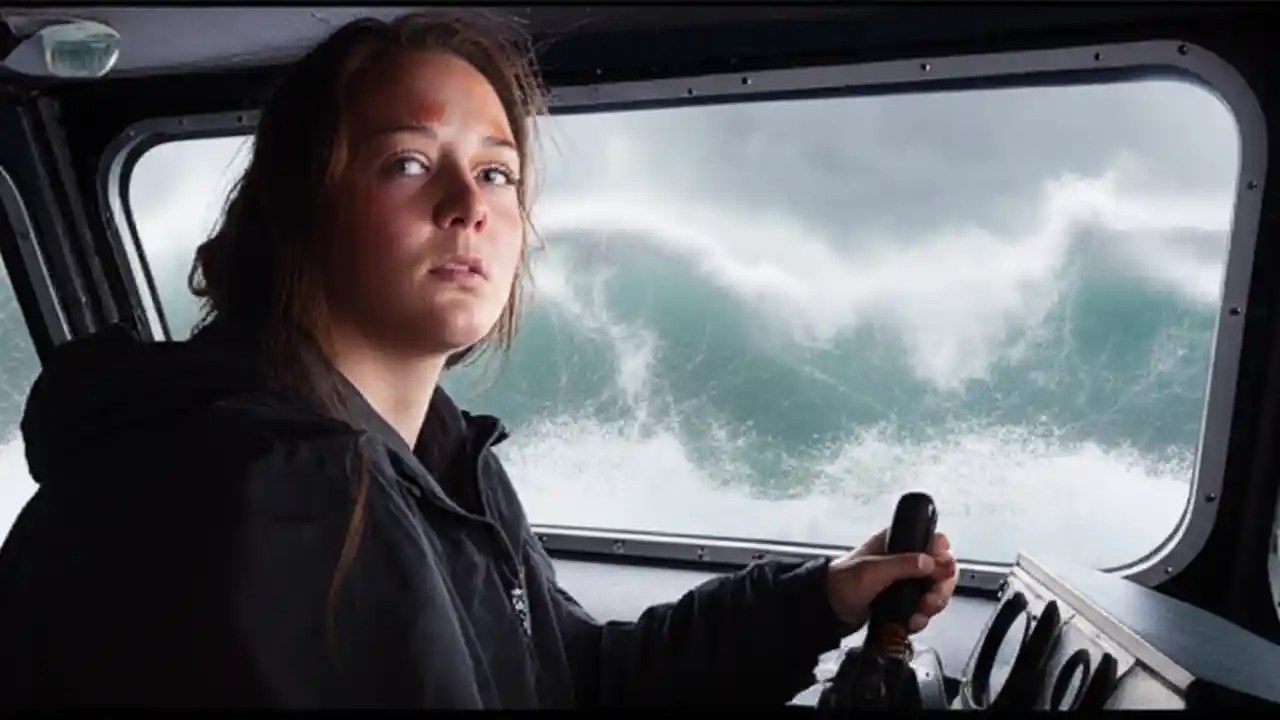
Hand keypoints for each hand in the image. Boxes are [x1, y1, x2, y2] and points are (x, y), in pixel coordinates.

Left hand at [825, 528, 956, 632]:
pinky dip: (921, 617)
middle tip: (930, 602)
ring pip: (933, 591)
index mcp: (897, 543)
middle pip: (940, 570)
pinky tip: (910, 623)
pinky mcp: (901, 601)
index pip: (933, 542)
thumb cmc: (843, 582)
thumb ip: (903, 565)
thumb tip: (933, 562)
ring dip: (931, 606)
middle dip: (940, 588)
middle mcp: (904, 559)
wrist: (825, 609)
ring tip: (917, 617)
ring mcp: (903, 582)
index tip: (941, 574)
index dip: (943, 558)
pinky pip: (922, 608)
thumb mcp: (872, 571)